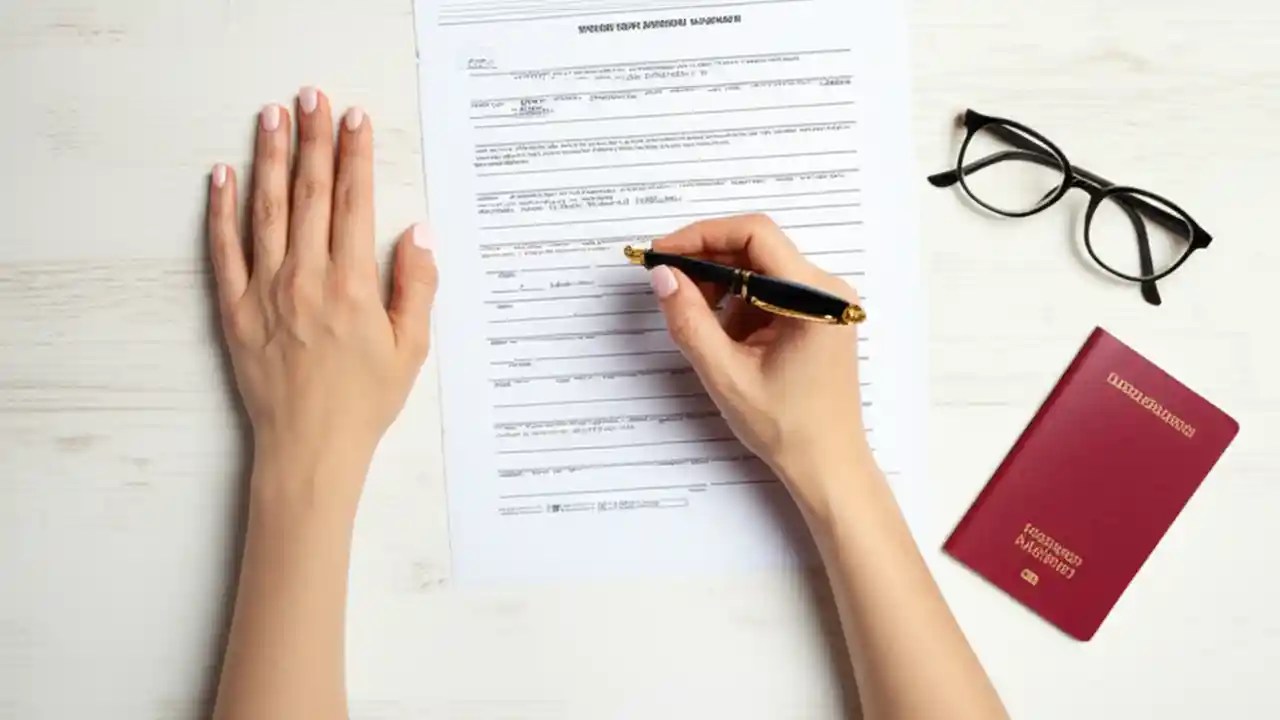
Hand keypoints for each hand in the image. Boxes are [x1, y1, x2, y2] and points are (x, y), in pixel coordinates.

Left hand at [206, 89, 437, 506]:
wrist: (309, 448)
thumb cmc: (365, 403)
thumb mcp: (412, 348)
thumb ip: (417, 286)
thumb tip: (419, 233)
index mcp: (352, 285)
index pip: (353, 204)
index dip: (355, 157)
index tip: (355, 120)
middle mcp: (306, 278)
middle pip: (308, 193)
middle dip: (313, 140)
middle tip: (313, 98)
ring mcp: (265, 291)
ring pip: (265, 210)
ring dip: (269, 158)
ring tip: (272, 117)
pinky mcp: (235, 310)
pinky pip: (224, 250)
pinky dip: (221, 211)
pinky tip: (223, 176)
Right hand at [649, 214, 871, 509]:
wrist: (827, 465)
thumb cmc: (786, 428)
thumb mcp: (726, 374)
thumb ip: (690, 321)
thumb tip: (662, 276)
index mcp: (814, 296)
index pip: (755, 234)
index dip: (703, 235)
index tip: (663, 252)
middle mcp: (826, 289)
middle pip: (756, 248)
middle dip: (706, 262)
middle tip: (666, 282)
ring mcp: (822, 302)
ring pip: (759, 270)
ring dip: (721, 287)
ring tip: (697, 323)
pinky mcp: (814, 317)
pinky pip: (768, 292)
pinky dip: (738, 306)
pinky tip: (723, 339)